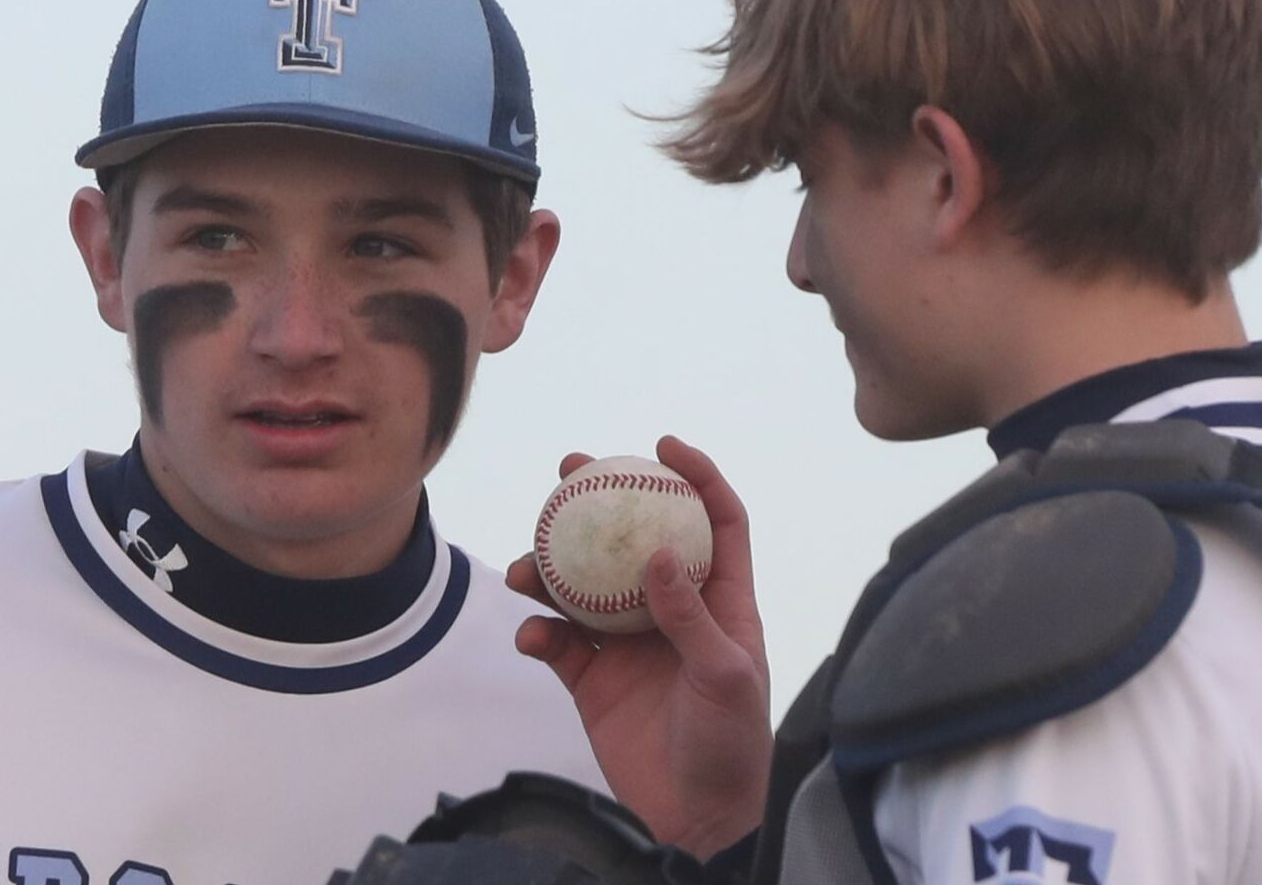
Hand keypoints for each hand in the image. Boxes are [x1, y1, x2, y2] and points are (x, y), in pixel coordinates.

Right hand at [509, 434, 771, 856]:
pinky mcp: (592, 680)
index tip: (662, 446)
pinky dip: (539, 634)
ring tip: (527, 568)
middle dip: (601, 499)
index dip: (696, 476)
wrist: (698, 815)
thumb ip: (691, 616)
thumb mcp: (726, 675)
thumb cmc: (733, 744)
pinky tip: (532, 637)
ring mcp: (627, 643)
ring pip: (581, 585)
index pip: (715, 521)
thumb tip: (654, 555)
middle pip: (634, 537)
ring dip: (550, 568)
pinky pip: (556, 643)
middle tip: (568, 470)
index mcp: (720, 600)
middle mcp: (671, 610)